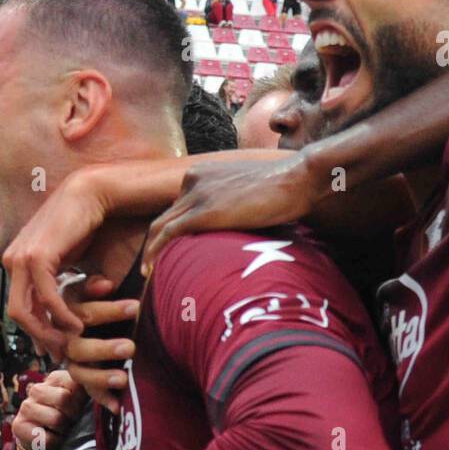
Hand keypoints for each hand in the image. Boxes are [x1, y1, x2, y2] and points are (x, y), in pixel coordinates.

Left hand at [1, 168, 109, 352]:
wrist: (97, 192)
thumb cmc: (93, 224)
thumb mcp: (77, 262)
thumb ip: (71, 287)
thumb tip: (76, 316)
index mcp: (20, 260)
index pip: (21, 305)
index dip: (38, 329)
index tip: (59, 344)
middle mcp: (14, 260)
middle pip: (18, 313)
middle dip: (40, 336)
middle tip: (63, 352)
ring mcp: (21, 258)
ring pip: (24, 310)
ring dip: (49, 331)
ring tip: (73, 341)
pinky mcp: (36, 257)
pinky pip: (46, 298)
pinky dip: (61, 315)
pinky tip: (78, 324)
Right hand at [12, 370, 86, 449]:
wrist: (42, 437)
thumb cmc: (66, 414)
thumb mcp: (79, 399)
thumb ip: (89, 390)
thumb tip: (106, 386)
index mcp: (55, 378)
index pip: (75, 383)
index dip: (82, 399)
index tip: (81, 406)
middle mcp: (37, 389)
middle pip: (63, 398)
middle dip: (73, 414)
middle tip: (71, 419)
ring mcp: (25, 406)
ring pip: (55, 418)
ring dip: (63, 429)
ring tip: (61, 428)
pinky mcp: (18, 425)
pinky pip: (45, 437)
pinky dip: (54, 442)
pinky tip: (52, 437)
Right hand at [62, 284, 138, 412]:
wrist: (98, 307)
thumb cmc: (108, 287)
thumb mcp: (103, 280)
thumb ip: (101, 282)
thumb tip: (107, 283)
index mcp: (70, 309)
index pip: (86, 313)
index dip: (110, 311)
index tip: (136, 307)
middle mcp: (66, 335)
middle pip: (78, 347)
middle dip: (104, 348)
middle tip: (131, 347)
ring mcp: (72, 357)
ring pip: (79, 371)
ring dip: (100, 377)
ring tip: (123, 379)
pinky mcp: (81, 373)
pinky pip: (87, 389)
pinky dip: (102, 398)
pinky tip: (117, 406)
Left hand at [143, 150, 323, 272]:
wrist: (298, 178)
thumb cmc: (285, 187)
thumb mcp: (250, 189)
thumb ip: (235, 202)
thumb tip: (240, 224)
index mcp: (203, 172)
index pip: (179, 206)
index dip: (173, 231)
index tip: (173, 252)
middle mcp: (193, 180)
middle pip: (165, 217)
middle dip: (156, 244)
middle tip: (153, 270)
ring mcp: (197, 195)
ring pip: (160, 227)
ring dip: (152, 253)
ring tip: (150, 277)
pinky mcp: (204, 212)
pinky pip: (168, 235)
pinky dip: (156, 254)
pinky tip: (152, 273)